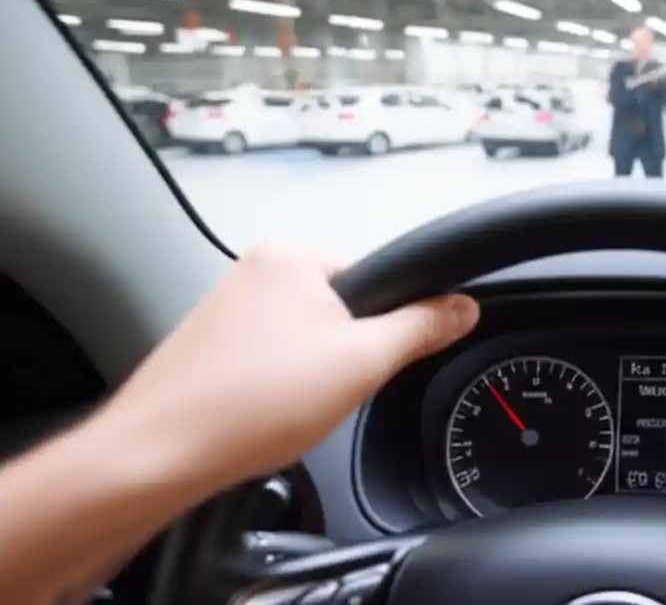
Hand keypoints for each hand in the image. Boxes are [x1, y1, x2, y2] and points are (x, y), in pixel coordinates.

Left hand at [98, 243, 478, 488]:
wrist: (158, 455)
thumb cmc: (250, 402)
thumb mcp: (362, 363)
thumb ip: (421, 328)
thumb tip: (462, 308)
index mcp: (290, 254)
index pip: (376, 276)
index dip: (388, 326)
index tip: (374, 361)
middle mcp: (253, 270)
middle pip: (341, 311)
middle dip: (346, 356)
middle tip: (329, 390)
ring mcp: (226, 309)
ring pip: (306, 341)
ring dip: (312, 377)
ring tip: (288, 407)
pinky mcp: (209, 348)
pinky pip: (271, 362)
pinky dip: (278, 390)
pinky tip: (266, 415)